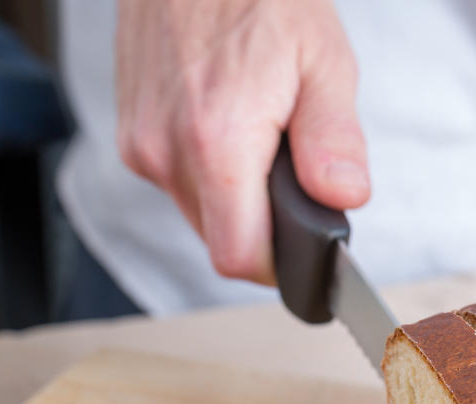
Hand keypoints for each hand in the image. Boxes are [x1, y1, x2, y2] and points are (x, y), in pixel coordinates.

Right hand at [116, 0, 368, 283]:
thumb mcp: (323, 63)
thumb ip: (334, 141)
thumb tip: (344, 199)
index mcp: (216, 141)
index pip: (239, 256)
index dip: (280, 268)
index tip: (309, 256)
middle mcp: (165, 150)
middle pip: (222, 241)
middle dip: (266, 229)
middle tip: (297, 180)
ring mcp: (141, 143)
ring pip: (201, 214)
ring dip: (240, 201)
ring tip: (264, 142)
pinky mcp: (131, 134)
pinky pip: (180, 182)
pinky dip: (213, 174)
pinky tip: (233, 130)